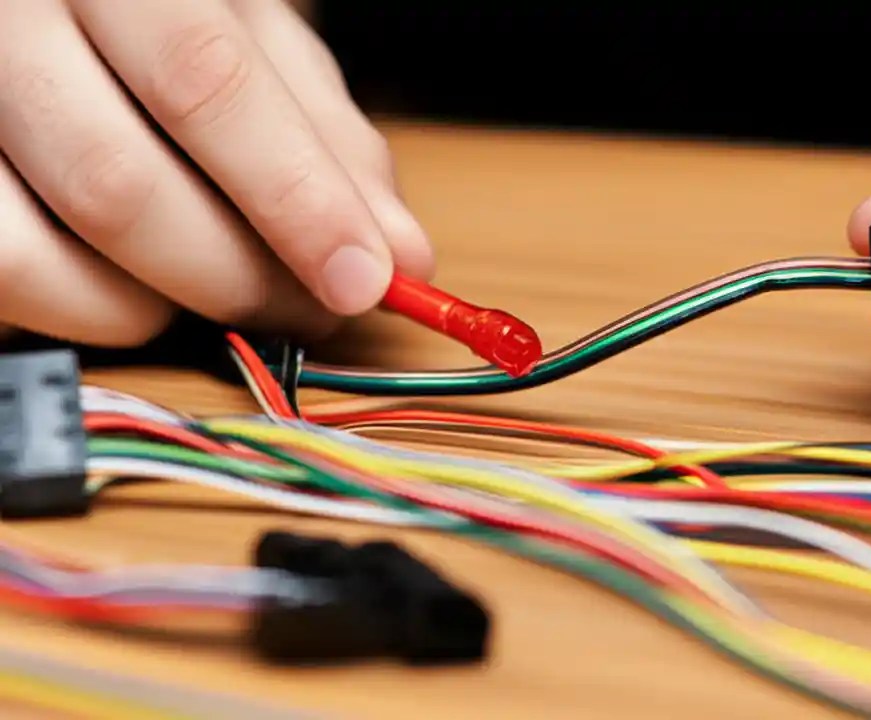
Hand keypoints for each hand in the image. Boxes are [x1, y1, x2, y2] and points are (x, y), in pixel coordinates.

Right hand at [0, 0, 432, 346]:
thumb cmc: (160, 19)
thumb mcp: (254, 41)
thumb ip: (326, 138)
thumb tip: (399, 256)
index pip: (205, 83)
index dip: (295, 197)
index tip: (364, 279)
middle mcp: (9, 20)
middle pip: (120, 186)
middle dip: (239, 278)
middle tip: (310, 308)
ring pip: (48, 253)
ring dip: (162, 305)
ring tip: (224, 287)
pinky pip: (6, 276)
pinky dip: (87, 310)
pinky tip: (138, 291)